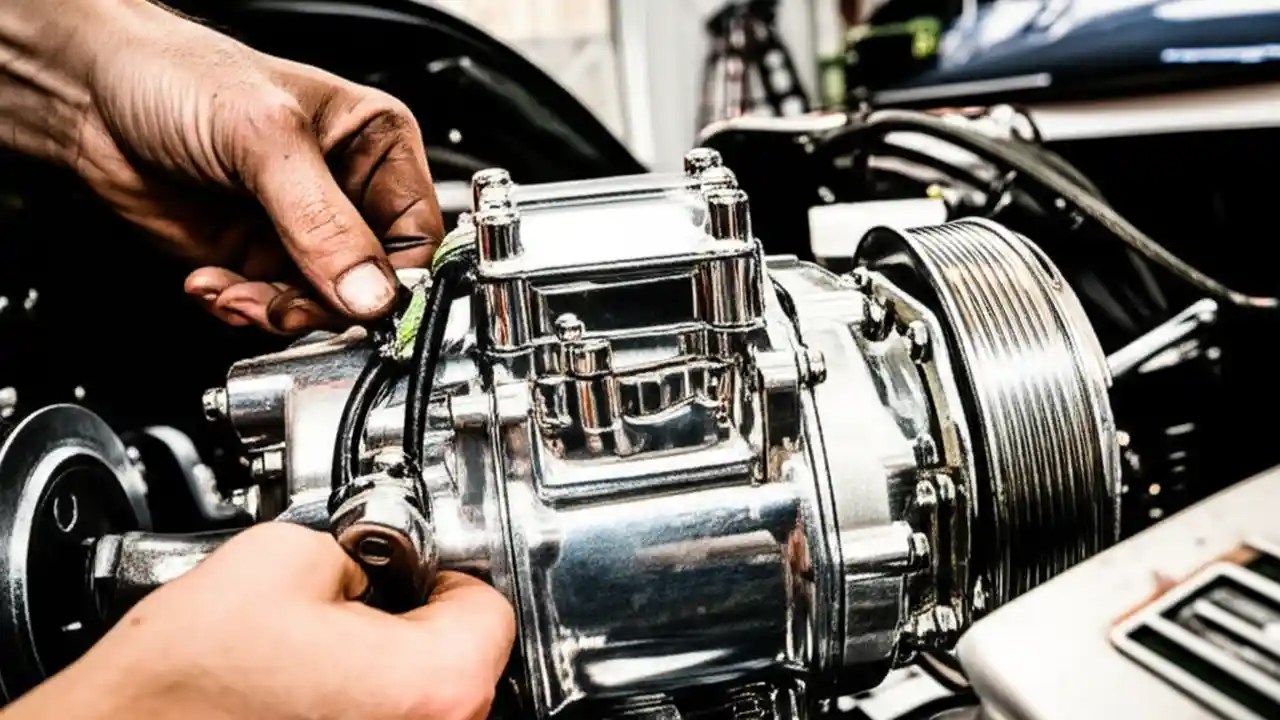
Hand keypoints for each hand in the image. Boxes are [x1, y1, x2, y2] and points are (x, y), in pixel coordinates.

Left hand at [2, 0, 442, 332]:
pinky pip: (272, 310)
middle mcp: (347, 192)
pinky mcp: (256, 259)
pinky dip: (242, 311)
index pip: (417, 234)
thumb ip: (323, 223)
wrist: (87, 94)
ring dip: (277, 313)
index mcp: (376, 146)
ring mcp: (301, 230)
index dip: (396, 280)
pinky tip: (213, 284)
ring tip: (235, 293)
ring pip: (322, 306)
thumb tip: (373, 293)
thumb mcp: (265, 141)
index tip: (367, 308)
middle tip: (285, 306)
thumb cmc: (178, 75)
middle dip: (325, 303)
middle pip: (371, 283)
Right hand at [2, 523, 515, 719]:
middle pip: (466, 656)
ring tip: (323, 647)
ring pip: (428, 696)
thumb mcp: (287, 556)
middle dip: (419, 618)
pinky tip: (311, 686)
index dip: (446, 572)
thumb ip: (362, 546)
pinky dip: (366, 703)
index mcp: (434, 682)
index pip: (491, 604)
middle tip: (362, 602)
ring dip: (392, 663)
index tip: (414, 569)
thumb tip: (376, 558)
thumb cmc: (184, 683)